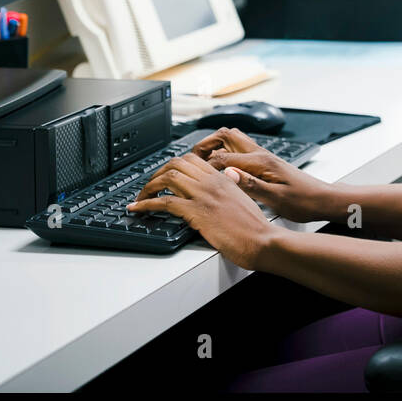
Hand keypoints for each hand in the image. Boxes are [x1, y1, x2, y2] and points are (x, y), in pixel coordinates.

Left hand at [128, 152, 278, 268]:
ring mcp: (204, 196)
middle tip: (149, 186)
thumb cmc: (256, 227)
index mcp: (223, 177)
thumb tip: (226, 183)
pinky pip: (165, 202)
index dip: (173, 165)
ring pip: (167, 178)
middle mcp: (212, 182)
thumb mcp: (243, 199)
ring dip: (148, 187)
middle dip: (157, 173)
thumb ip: (231, 188)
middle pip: (176, 164)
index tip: (165, 176)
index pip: (192, 159)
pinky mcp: (197, 213)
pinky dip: (147, 204)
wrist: (263, 240)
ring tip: (140, 197)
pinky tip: (138, 209)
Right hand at [190, 127, 337, 222]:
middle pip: (226, 135)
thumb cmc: (303, 201)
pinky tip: (222, 169)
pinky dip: (226, 154)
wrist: (323, 199)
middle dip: (206, 144)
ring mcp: (263, 157)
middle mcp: (260, 155)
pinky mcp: (265, 163)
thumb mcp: (275, 198)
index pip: (222, 157)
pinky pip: (240, 151)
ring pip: (233, 140)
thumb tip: (227, 175)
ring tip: (201, 162)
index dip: (203, 166)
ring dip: (215, 146)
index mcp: (260, 162)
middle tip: (191, 159)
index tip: (190, 175)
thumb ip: (250, 185)